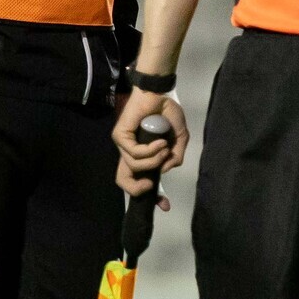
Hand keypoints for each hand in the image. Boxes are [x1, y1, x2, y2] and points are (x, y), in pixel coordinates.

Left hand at [113, 89, 188, 206]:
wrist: (159, 93)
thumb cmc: (166, 113)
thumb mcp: (179, 138)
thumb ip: (176, 155)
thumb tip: (167, 168)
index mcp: (141, 155)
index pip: (139, 181)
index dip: (152, 197)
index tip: (165, 205)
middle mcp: (130, 152)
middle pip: (123, 180)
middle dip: (136, 189)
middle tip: (150, 185)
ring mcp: (123, 145)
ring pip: (134, 167)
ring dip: (154, 161)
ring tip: (165, 147)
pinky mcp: (120, 136)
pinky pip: (134, 154)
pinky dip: (150, 151)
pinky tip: (160, 142)